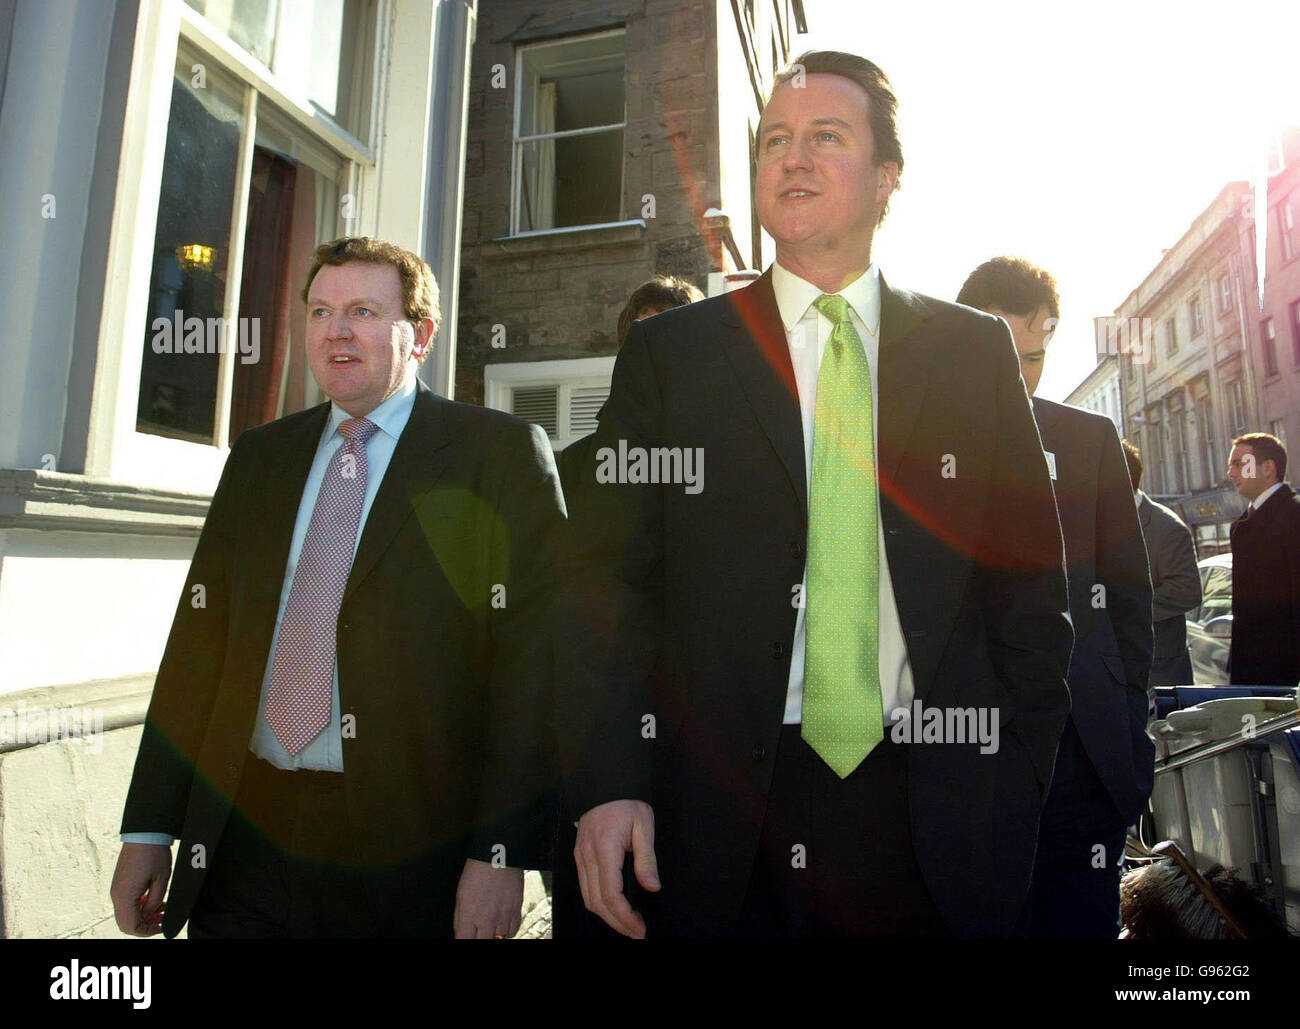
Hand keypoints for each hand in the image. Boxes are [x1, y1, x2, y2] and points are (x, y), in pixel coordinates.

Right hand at [110, 843, 171, 936]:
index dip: (147, 931)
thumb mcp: (161, 880)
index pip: (131, 926)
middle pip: (126, 923)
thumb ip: (154, 902)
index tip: (161, 927)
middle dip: (144, 925)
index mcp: (125, 897)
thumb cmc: (154, 854)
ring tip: (162, 909)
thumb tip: (150, 915)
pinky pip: (126, 903)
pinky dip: (139, 906)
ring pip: (126, 913)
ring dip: (143, 915)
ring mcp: (116, 889)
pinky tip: (154, 900)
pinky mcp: (120, 884)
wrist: (144, 834)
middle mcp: (116, 895)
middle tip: (162, 919)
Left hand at [453, 859, 523, 938]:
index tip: (465, 936)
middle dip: (480, 937)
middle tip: (479, 931)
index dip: (464, 940)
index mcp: (470, 914)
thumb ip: (459, 918)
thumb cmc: (478, 871)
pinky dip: (507, 931)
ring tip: (491, 925)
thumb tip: (460, 933)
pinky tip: (502, 923)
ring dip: (494, 935)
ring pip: (500, 939)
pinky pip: (513, 931)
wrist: (499, 856)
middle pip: (483, 942)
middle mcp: (487, 918)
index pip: (463, 941)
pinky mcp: (516, 910)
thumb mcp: (461, 894)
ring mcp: (504, 915)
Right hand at [575, 799, 659, 938]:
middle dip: (617, 923)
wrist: (605, 783)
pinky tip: (613, 908)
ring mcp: (580, 857)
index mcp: (604, 849)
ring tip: (627, 925)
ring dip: (606, 916)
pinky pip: (585, 887)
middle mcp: (587, 856)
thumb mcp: (644, 826)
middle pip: (596, 902)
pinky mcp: (579, 856)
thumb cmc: (626, 802)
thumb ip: (646, 859)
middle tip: (637, 933)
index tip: (640, 928)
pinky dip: (598, 903)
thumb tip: (652, 887)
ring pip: (587, 898)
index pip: (611, 894)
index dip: (625, 916)